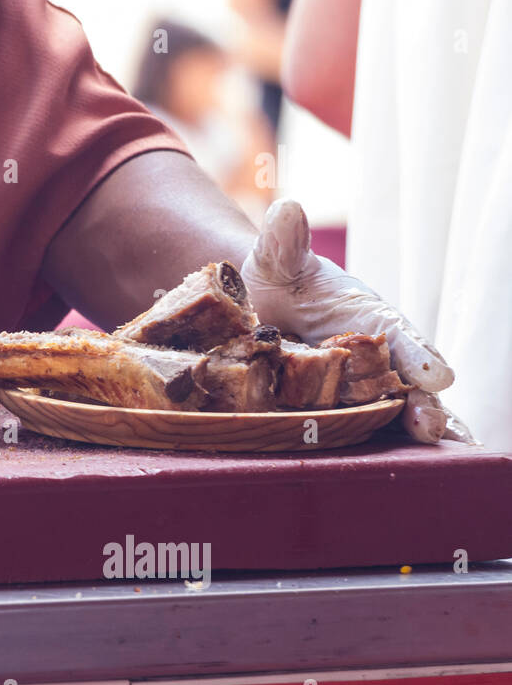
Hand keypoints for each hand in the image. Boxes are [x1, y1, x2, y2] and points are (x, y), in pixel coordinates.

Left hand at [240, 199, 473, 442]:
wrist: (250, 313)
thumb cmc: (273, 283)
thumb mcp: (274, 262)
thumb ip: (283, 241)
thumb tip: (287, 209)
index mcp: (368, 319)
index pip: (399, 336)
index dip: (418, 354)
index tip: (435, 373)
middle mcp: (375, 359)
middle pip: (408, 385)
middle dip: (422, 405)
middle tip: (430, 424)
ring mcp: (360, 392)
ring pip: (396, 415)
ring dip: (413, 434)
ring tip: (431, 452)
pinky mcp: (339, 418)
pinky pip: (366, 436)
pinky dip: (385, 453)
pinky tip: (406, 475)